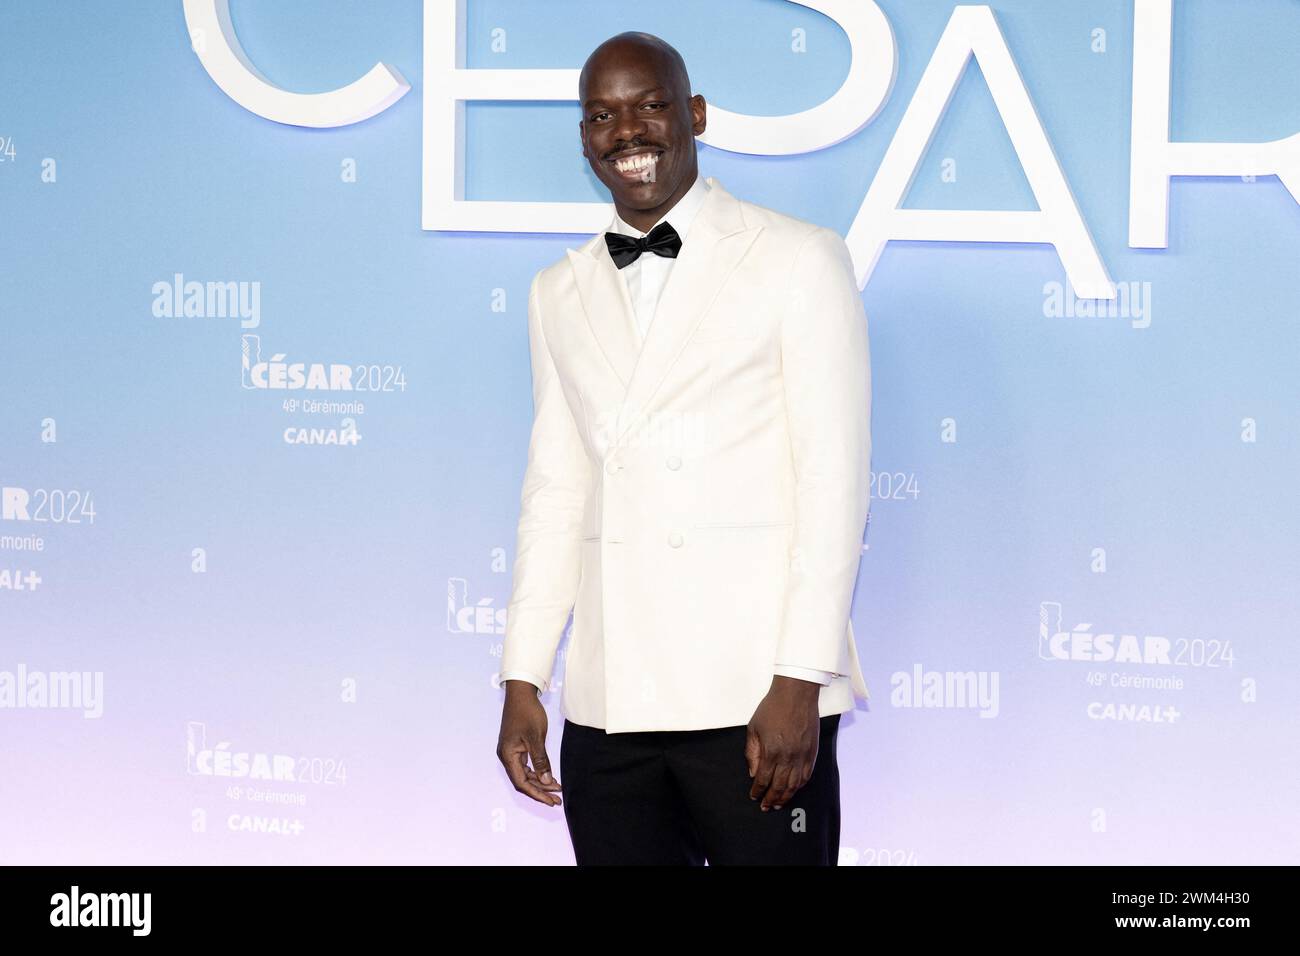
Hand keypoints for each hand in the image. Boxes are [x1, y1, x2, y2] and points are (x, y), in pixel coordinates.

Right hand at [496, 680, 562, 806]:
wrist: (521, 693)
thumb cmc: (527, 712)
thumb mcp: (536, 737)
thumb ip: (540, 760)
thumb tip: (547, 781)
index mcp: (507, 756)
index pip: (522, 783)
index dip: (537, 794)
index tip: (551, 801)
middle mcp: (506, 756)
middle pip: (523, 781)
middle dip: (540, 791)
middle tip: (557, 800)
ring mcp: (510, 752)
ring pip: (525, 774)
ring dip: (540, 782)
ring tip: (557, 789)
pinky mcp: (516, 747)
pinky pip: (526, 765)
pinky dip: (537, 772)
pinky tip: (549, 776)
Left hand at [746, 675, 820, 810]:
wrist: (796, 694)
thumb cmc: (772, 708)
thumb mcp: (754, 728)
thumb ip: (752, 752)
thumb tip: (753, 772)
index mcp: (771, 751)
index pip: (763, 779)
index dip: (758, 790)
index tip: (754, 796)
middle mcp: (788, 757)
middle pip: (779, 786)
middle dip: (771, 799)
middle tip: (766, 806)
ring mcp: (802, 755)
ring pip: (794, 785)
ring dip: (785, 797)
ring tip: (779, 804)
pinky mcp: (812, 752)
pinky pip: (806, 775)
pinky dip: (799, 786)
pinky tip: (794, 790)